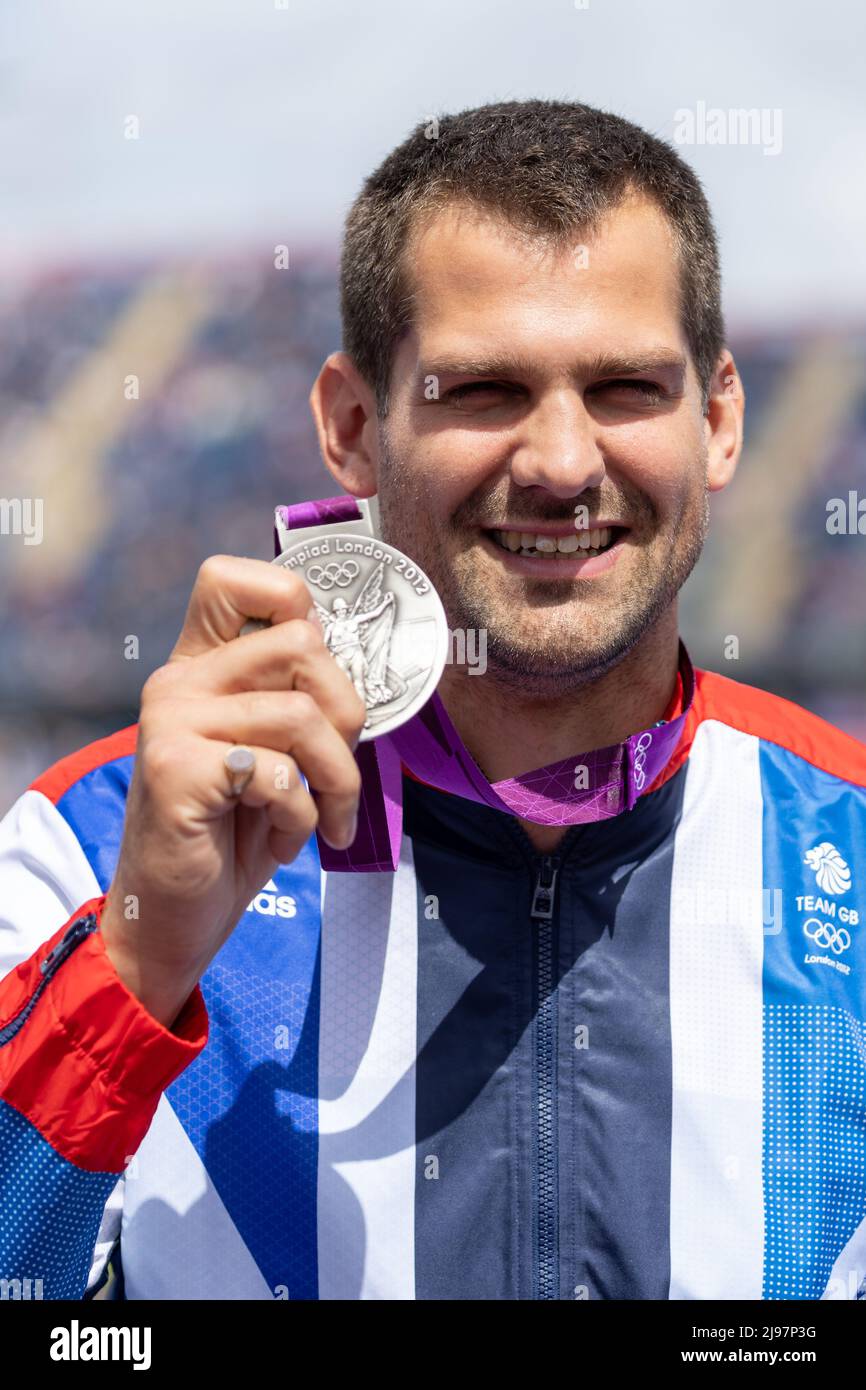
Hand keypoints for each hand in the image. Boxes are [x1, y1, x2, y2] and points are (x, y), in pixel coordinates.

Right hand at [100, 555, 366, 1027]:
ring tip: (321, 820)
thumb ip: (294, 698)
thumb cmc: (232, 835)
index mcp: (201, 666)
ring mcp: (172, 720)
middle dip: (347, 713)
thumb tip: (350, 660)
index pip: (235, 577)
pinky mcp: (175, 769)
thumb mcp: (272, 754)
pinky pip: (279, 773)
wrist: (173, 918)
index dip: (294, 602)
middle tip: (336, 773)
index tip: (317, 673)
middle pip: (303, 642)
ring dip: (337, 780)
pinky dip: (302, 819)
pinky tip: (283, 843)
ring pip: (303, 713)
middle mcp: (179, 680)